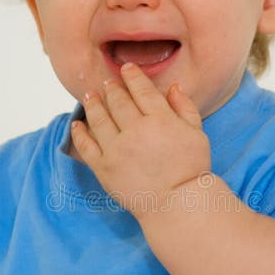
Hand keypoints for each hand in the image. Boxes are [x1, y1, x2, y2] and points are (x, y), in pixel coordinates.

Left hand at [70, 63, 210, 217]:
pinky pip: (86, 145)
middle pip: (118, 101)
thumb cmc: (191, 170)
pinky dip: (79, 132)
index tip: (126, 69)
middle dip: (111, 88)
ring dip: (93, 104)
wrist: (177, 205)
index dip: (132, 76)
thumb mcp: (197, 134)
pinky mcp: (104, 168)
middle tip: (107, 83)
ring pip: (99, 118)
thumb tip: (174, 86)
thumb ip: (185, 107)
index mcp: (161, 120)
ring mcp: (117, 150)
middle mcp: (136, 131)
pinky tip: (77, 124)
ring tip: (90, 96)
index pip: (142, 89)